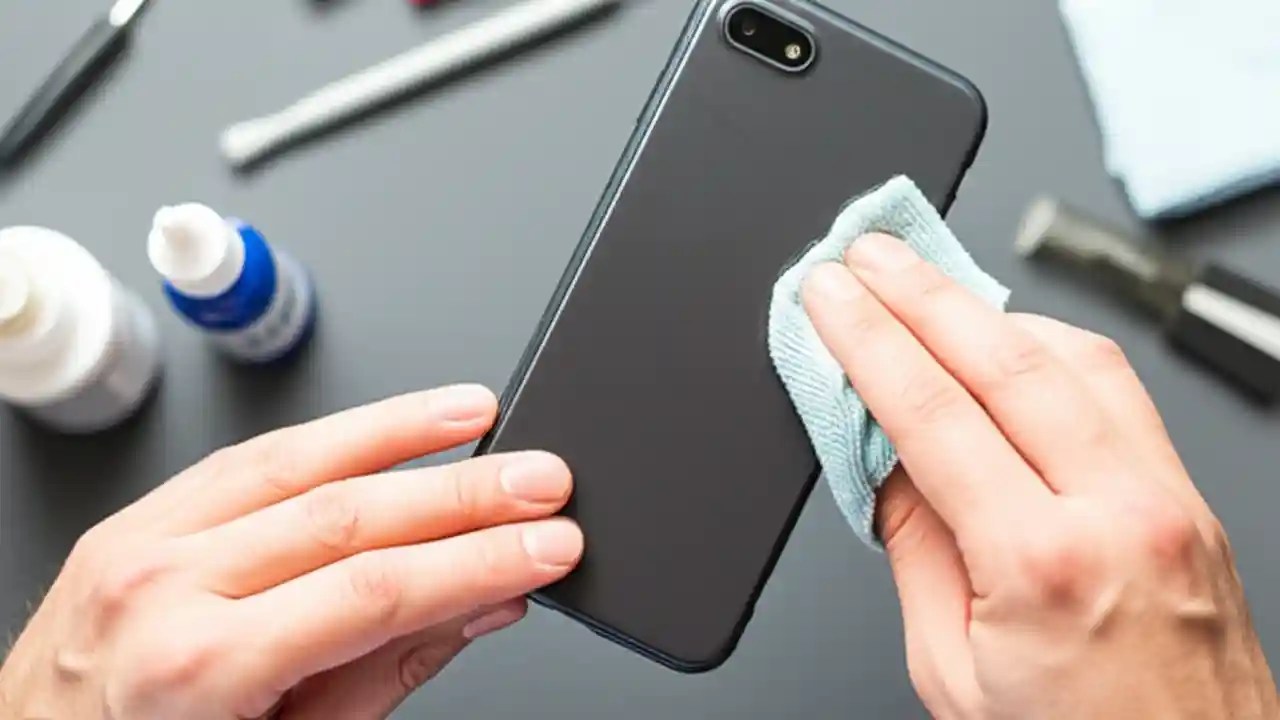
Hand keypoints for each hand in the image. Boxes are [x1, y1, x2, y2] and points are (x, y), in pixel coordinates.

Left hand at [0, 385, 582, 719]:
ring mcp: (140, 544)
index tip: (547, 544)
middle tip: (543, 482)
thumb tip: (482, 603)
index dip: (477, 561)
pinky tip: (388, 424)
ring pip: (296, 461)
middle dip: (463, 494)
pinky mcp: (137, 518)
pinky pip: (246, 458)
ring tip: (480, 418)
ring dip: (402, 432)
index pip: (374, 591)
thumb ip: (389, 669)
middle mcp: (162, 591)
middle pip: (346, 516)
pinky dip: (330, 434)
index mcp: (198, 671)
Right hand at [803, 234, 1278, 718]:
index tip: (830, 297)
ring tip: (926, 284)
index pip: (933, 410)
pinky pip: (1119, 391)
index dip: (868, 340)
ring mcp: (1169, 500)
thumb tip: (884, 458)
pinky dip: (1053, 348)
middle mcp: (1119, 513)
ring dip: (990, 308)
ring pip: (1077, 356)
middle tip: (868, 254)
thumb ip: (914, 549)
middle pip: (1006, 358)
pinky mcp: (1191, 500)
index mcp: (1041, 563)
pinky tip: (1010, 341)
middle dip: (922, 292)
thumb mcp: (950, 670)